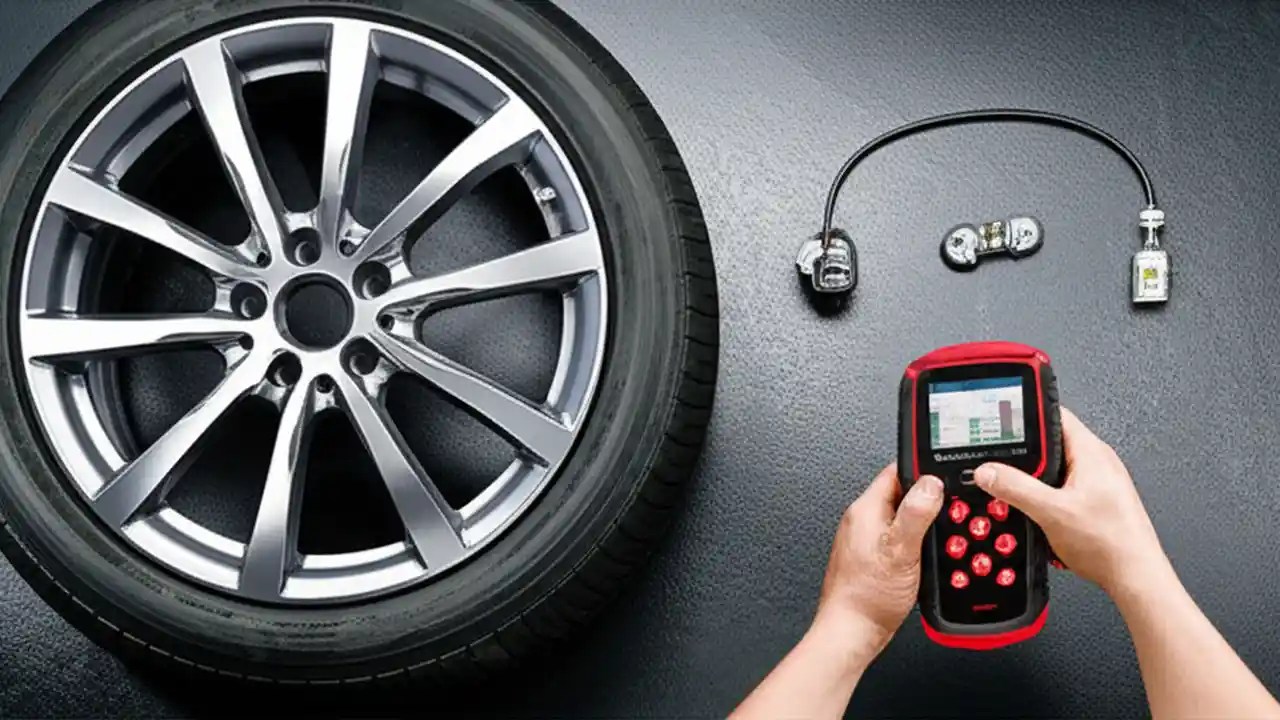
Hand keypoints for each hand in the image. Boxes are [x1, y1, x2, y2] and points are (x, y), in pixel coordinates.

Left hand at [816, 463, 943, 649]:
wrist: (852, 630)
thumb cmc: (868, 596)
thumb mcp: (901, 550)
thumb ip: (916, 514)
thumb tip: (931, 483)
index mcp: (865, 509)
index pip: (896, 470)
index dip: (923, 469)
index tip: (945, 475)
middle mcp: (862, 519)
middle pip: (901, 493)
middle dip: (927, 498)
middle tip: (950, 508)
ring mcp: (865, 537)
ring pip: (901, 516)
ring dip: (922, 521)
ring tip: (940, 532)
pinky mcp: (871, 555)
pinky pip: (897, 536)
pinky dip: (914, 540)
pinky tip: (924, 553)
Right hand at [973, 407, 1166, 598]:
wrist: (1135, 577)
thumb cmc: (1110, 543)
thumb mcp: (1051, 512)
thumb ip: (1015, 488)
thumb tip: (988, 472)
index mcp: (1091, 452)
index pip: (1053, 415)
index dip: (1025, 415)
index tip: (1000, 422)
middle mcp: (1097, 461)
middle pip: (1050, 443)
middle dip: (1024, 456)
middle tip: (1001, 466)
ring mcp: (1098, 481)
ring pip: (1055, 468)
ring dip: (1035, 480)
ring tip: (1018, 493)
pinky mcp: (1096, 500)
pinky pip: (1063, 487)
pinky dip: (1046, 496)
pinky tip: (1038, 513)